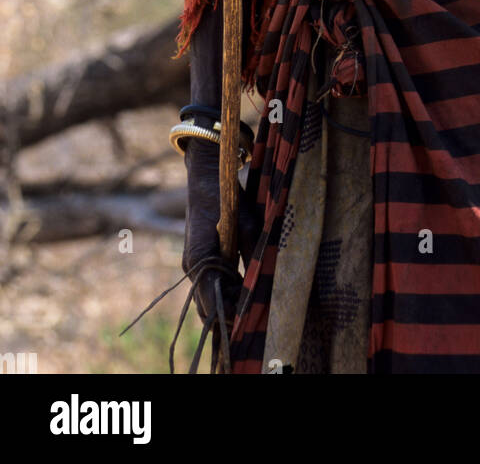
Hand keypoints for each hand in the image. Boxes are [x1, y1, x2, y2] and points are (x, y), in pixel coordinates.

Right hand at [183, 140, 259, 326]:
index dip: (229, 317)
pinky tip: (243, 296)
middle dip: (229, 317)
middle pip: (207, 306)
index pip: (211, 300)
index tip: (247, 328)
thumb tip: (265, 280)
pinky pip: (210, 285)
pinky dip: (224, 294)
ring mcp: (192, 263)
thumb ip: (254, 251)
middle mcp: (192, 265)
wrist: (207, 173)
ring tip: (251, 315)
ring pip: (207, 298)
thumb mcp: (247, 221)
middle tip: (254, 324)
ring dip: (226, 307)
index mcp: (199, 257)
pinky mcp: (198, 258)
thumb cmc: (228, 195)